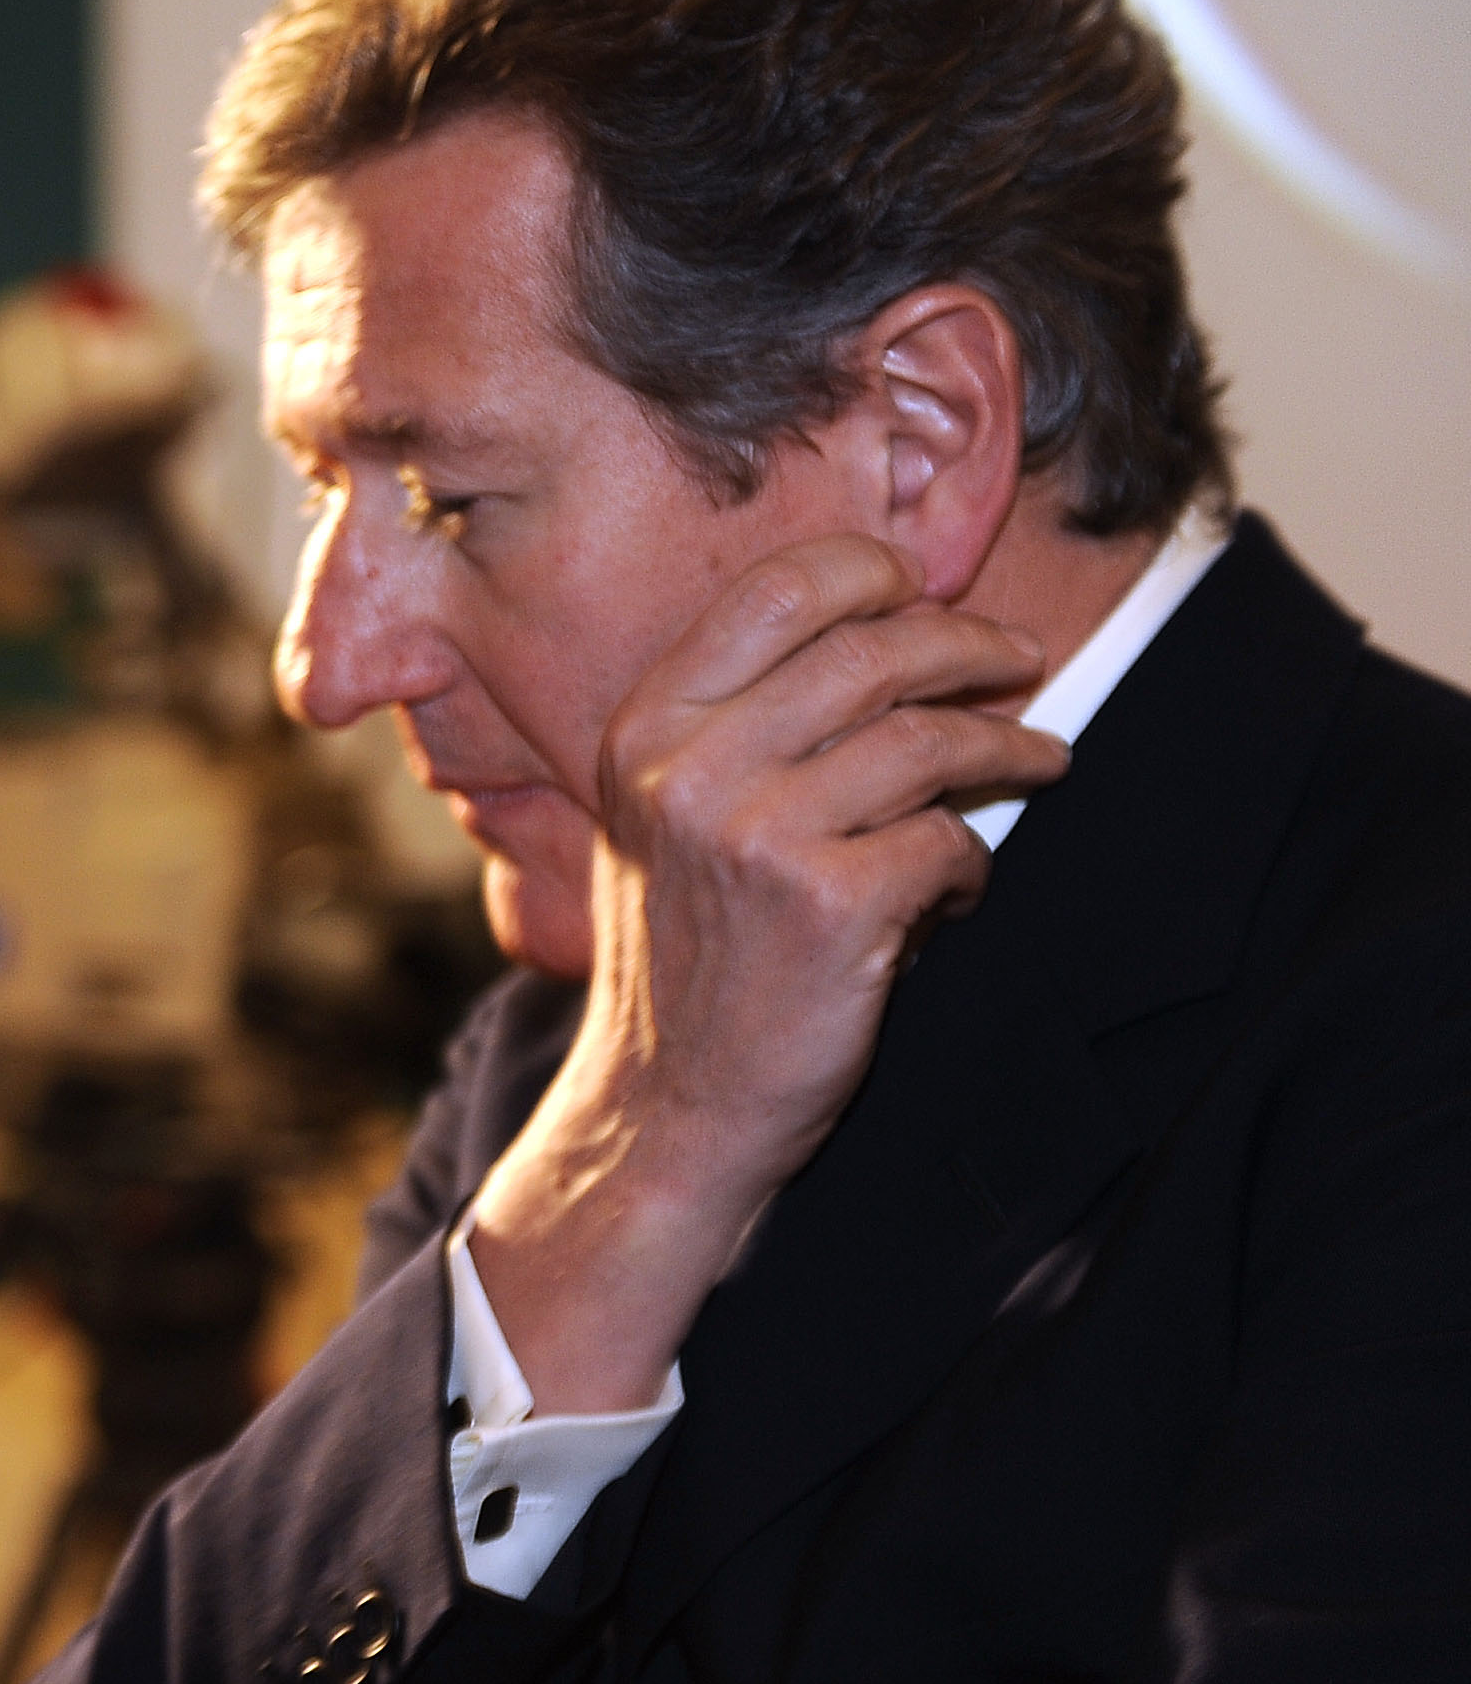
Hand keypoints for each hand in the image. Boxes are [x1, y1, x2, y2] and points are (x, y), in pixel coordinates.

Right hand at [469, 536, 1069, 1417]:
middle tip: (1019, 661)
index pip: (778, 591)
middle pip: (871, 650)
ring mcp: (756, 834)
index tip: (926, 593)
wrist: (668, 1108)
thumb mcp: (660, 819)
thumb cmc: (685, 959)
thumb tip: (876, 630)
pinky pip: (947, 842)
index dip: (874, 575)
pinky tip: (957, 888)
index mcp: (644, 730)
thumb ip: (733, 726)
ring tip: (1039, 760)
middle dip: (970, 647)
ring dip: (1005, 745)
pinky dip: (970, 864)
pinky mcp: (830, 905)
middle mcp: (688, 768)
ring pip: (927, 739)